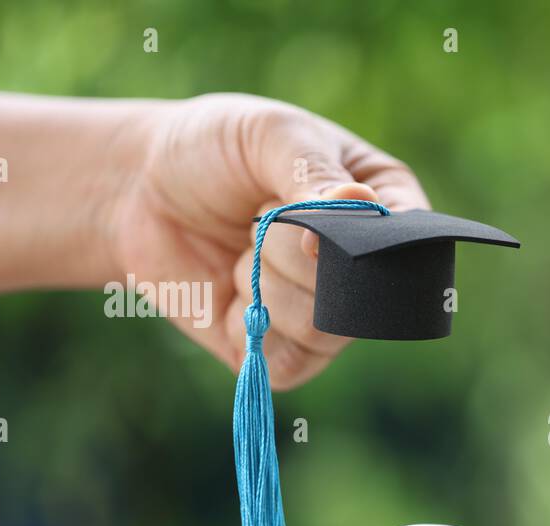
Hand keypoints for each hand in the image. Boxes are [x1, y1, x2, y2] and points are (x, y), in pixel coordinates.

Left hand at [112, 93, 428, 388]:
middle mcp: (367, 269)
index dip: (367, 243)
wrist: (139, 188)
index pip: (410, 241)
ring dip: (266, 286)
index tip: (310, 226)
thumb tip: (363, 208)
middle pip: (362, 293)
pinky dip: (251, 330)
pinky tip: (235, 293)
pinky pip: (288, 365)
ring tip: (244, 250)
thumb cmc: (216, 150)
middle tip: (259, 216)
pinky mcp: (286, 353)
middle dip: (295, 253)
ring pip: (324, 330)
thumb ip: (315, 174)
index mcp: (384, 207)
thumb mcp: (269, 136)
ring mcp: (330, 314)